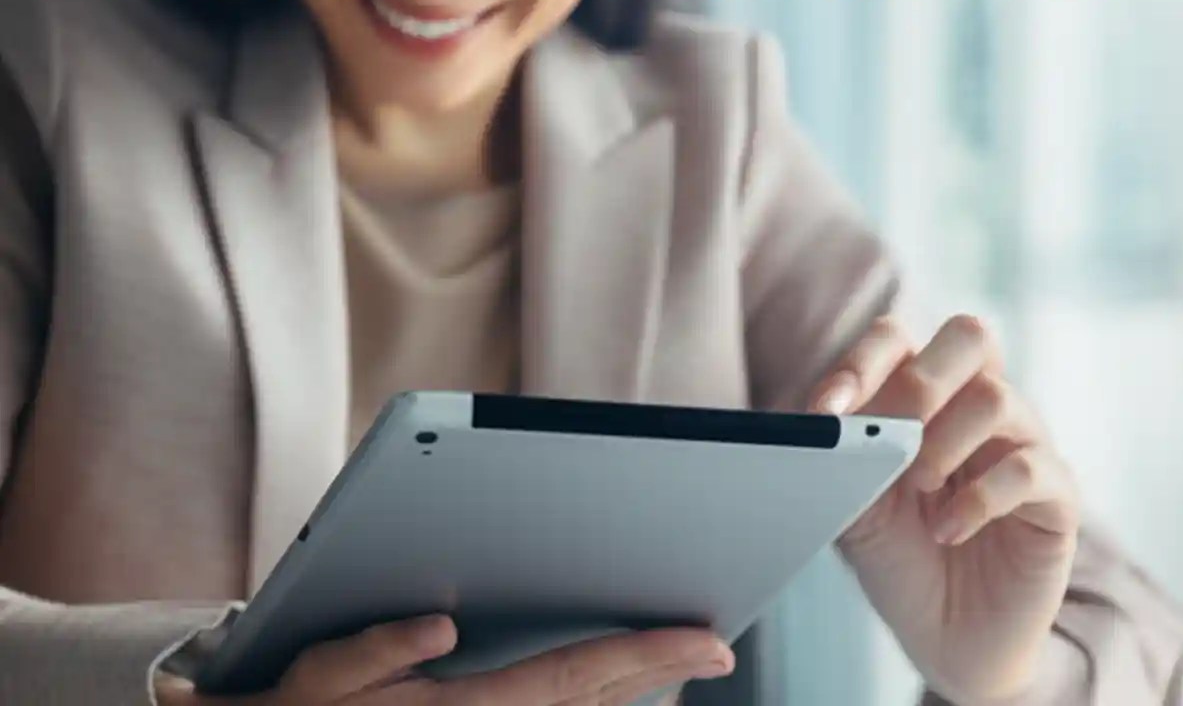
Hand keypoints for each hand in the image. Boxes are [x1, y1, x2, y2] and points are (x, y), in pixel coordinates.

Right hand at [156, 616, 733, 705]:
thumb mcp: (323, 679)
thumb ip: (376, 651)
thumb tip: (440, 622)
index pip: (574, 674)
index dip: (644, 654)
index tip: (705, 639)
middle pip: (593, 700)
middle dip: (661, 670)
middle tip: (720, 645)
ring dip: (638, 693)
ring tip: (688, 666)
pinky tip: (631, 698)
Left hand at [813, 316, 1079, 704]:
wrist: (948, 639)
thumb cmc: (900, 560)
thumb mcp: (854, 508)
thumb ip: (842, 460)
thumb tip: (819, 420)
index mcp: (924, 398)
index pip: (898, 339)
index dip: (861, 362)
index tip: (826, 411)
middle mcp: (978, 407)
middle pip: (969, 336)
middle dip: (920, 382)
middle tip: (892, 439)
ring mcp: (1023, 444)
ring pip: (996, 397)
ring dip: (942, 444)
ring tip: (919, 491)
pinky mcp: (1056, 496)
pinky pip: (1029, 467)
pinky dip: (977, 498)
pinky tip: (947, 531)